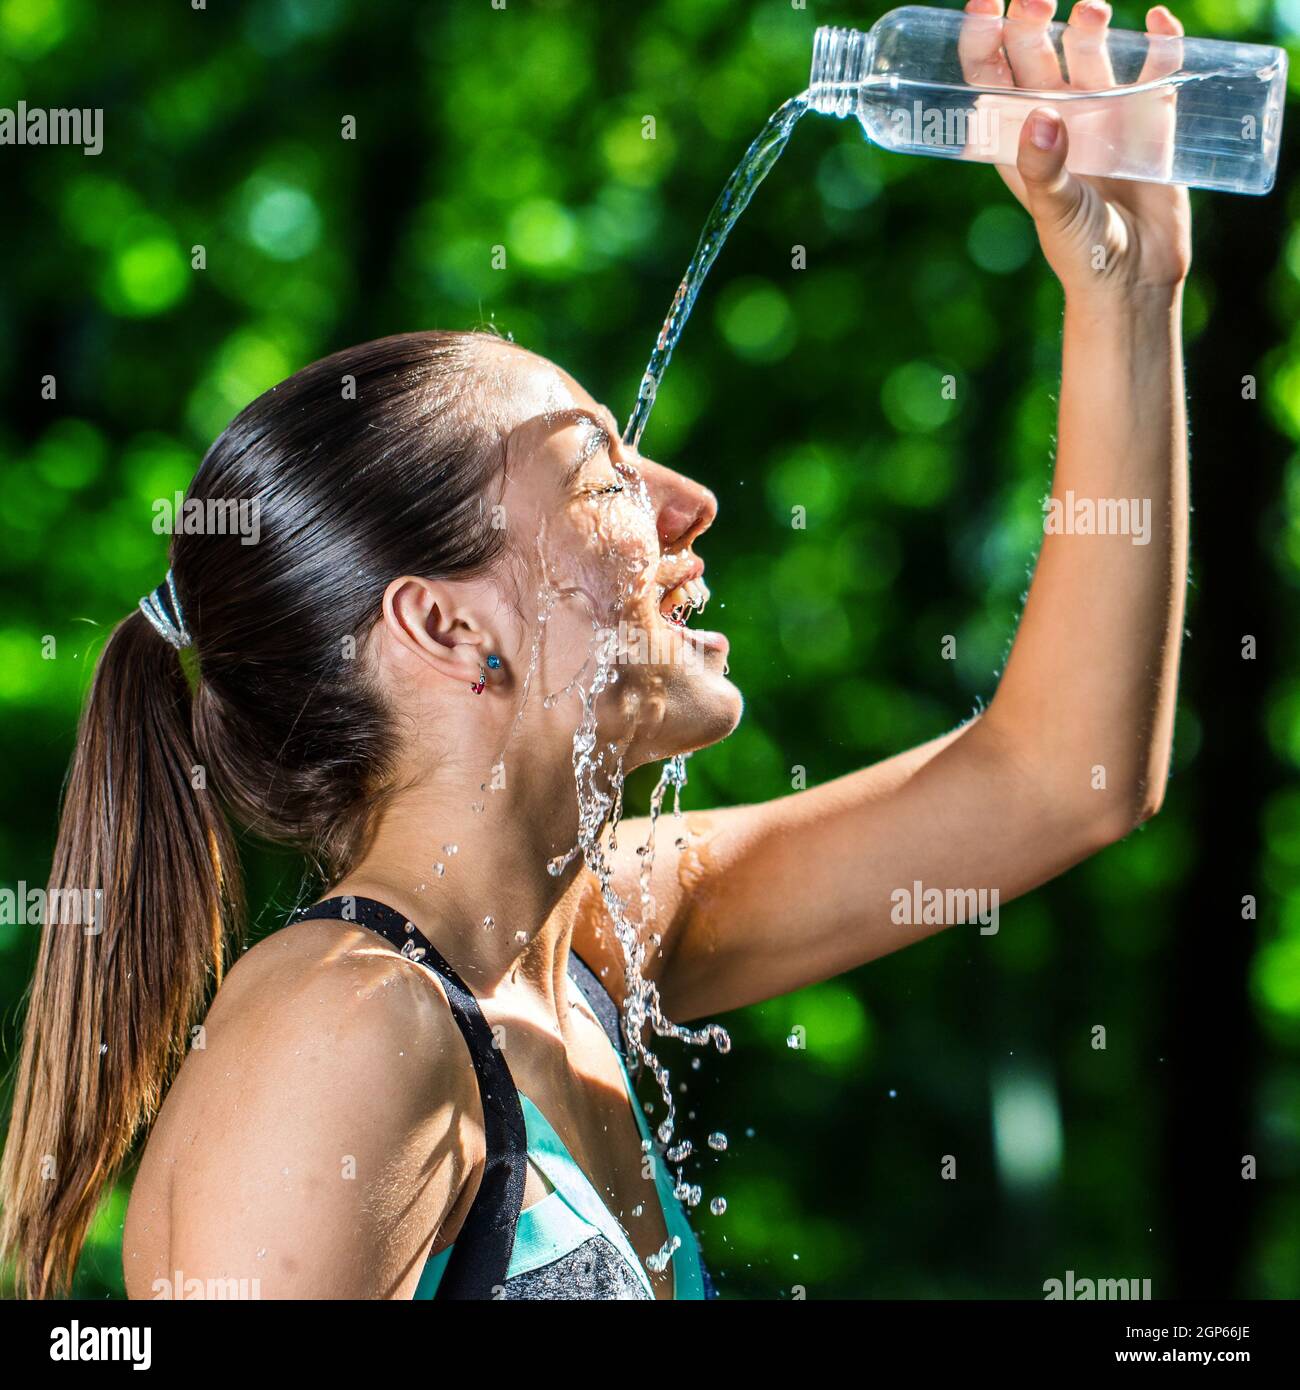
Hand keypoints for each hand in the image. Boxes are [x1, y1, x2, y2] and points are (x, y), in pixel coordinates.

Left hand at [959, 0, 1191, 301]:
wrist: (1135, 276)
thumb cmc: (1081, 251)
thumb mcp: (1054, 211)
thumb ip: (1044, 168)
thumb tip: (1041, 118)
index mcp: (1016, 137)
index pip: (989, 75)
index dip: (982, 36)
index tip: (985, 3)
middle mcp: (1055, 116)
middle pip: (1035, 50)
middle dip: (1032, 18)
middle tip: (1038, 2)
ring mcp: (1102, 112)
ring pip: (1090, 48)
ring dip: (1089, 23)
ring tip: (1092, 13)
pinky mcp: (1148, 116)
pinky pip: (1154, 65)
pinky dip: (1160, 40)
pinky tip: (1158, 24)